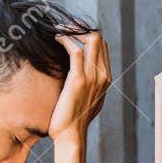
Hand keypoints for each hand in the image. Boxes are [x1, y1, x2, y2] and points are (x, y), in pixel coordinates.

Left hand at [49, 30, 111, 144]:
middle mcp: (103, 75)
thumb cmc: (74, 118)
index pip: (102, 45)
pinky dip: (66, 40)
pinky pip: (75, 51)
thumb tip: (80, 74)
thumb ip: (89, 84)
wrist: (71, 135)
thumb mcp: (87, 99)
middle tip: (63, 27)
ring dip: (73, 30)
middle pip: (98, 38)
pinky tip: (56, 38)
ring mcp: (93, 77)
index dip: (86, 34)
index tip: (70, 32)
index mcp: (106, 78)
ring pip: (91, 39)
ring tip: (58, 29)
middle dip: (80, 28)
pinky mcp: (78, 80)